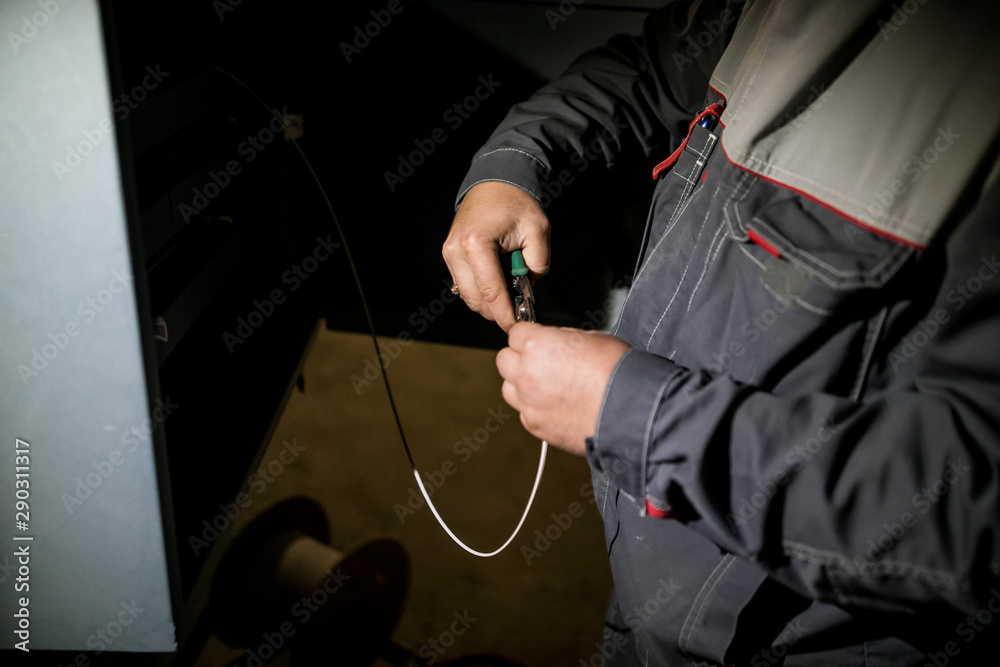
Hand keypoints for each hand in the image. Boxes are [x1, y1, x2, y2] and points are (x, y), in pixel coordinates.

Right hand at [443, 181, 549, 331]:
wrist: (495, 182)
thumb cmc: (516, 202)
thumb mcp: (538, 230)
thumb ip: (537, 264)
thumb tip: (527, 289)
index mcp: (477, 243)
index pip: (491, 292)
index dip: (504, 314)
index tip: (516, 327)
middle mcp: (456, 250)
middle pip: (475, 299)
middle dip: (496, 311)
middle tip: (517, 312)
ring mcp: (449, 253)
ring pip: (467, 295)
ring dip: (488, 302)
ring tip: (509, 295)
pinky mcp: (449, 254)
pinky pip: (463, 284)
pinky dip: (480, 291)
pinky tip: (497, 285)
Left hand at [496, 323, 629, 455]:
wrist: (630, 412)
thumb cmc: (617, 372)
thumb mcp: (592, 337)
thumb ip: (562, 338)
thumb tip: (554, 340)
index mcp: (537, 346)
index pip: (516, 333)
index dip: (529, 335)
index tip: (537, 339)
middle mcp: (526, 374)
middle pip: (504, 360)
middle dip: (519, 357)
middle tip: (541, 360)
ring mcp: (528, 403)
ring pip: (509, 388)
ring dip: (522, 383)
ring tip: (547, 385)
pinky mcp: (535, 426)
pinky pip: (524, 412)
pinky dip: (534, 407)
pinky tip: (556, 405)